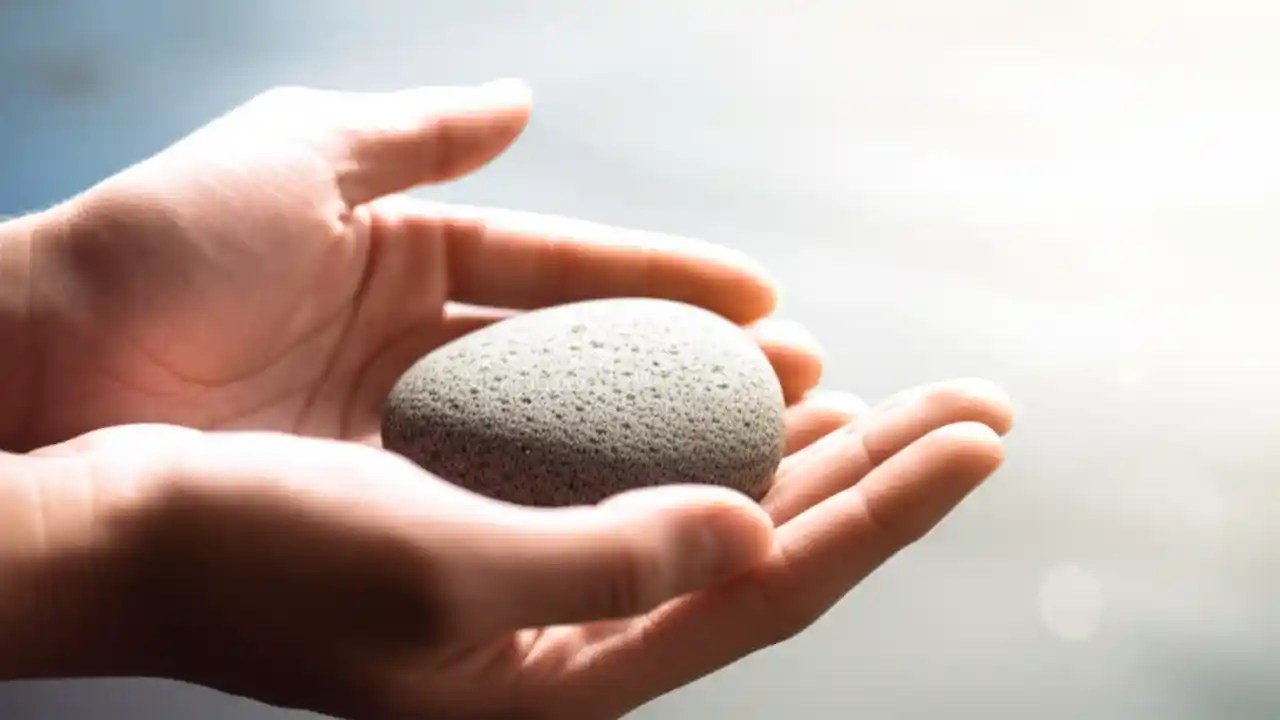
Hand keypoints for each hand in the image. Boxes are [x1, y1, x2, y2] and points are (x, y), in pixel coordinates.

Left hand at [11, 79, 792, 450]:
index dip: (671, 285)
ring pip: (555, 443)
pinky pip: (494, 503)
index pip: (569, 274)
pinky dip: (574, 504)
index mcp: (405, 258)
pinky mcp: (368, 504)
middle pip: (582, 367)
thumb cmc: (152, 251)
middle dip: (694, 375)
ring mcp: (395, 437)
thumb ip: (418, 130)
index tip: (768, 301)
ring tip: (771, 452)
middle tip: (812, 388)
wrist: (29, 371)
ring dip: (657, 447)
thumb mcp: (298, 155)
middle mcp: (414, 355)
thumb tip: (524, 99)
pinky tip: (661, 511)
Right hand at [14, 378, 1011, 718]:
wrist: (130, 530)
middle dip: (880, 475)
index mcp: (567, 670)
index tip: (978, 435)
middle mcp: (571, 630)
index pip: (773, 587)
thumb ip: (609, 561)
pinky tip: (737, 385)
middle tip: (980, 407)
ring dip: (800, 450)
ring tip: (885, 397)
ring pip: (710, 506)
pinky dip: (696, 423)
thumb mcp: (440, 574)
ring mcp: (539, 571)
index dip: (888, 510)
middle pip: (768, 549)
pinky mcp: (501, 513)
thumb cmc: (261, 557)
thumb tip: (754, 535)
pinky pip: (632, 465)